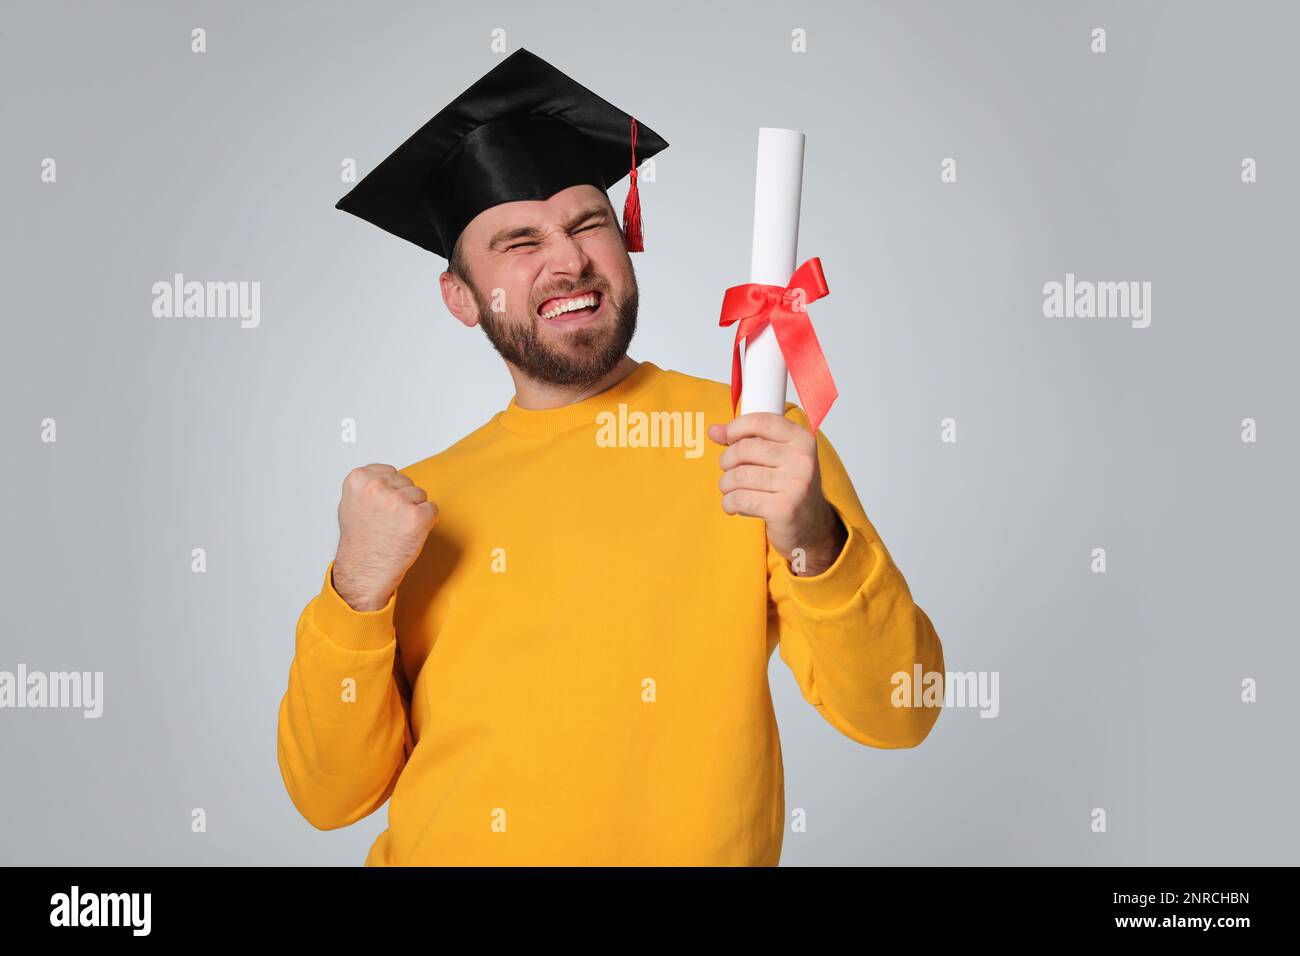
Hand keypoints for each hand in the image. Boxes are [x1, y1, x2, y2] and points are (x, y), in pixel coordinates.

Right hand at [332, 464, 438, 610]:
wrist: (364, 572)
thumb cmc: (360, 541)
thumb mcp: (352, 502)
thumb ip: (370, 484)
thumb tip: (389, 475)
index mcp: (359, 479)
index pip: (390, 472)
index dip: (389, 493)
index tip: (379, 510)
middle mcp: (377, 487)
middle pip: (407, 482)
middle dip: (402, 501)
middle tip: (387, 523)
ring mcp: (397, 501)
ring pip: (420, 496)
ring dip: (413, 512)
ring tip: (395, 530)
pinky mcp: (417, 517)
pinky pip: (432, 510)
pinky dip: (425, 523)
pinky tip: (408, 535)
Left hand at [708, 413, 846, 574]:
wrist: (812, 527)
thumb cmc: (790, 488)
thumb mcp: (777, 458)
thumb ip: (747, 440)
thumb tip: (714, 430)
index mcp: (802, 440)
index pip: (762, 421)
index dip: (736, 427)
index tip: (727, 437)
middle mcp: (802, 460)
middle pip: (744, 449)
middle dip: (727, 461)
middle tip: (729, 470)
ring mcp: (795, 485)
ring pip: (738, 476)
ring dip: (726, 485)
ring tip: (731, 490)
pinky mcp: (783, 509)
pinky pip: (739, 499)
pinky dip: (729, 503)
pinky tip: (733, 505)